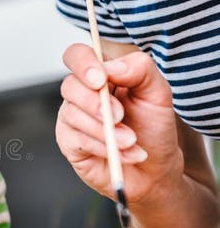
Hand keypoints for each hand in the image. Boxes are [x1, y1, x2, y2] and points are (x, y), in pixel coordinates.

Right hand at [56, 43, 180, 204]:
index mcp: (101, 74)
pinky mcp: (69, 143)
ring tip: (130, 141)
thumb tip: (110, 67)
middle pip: (69, 85)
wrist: (154, 171)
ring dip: (105, 130)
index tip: (101, 80)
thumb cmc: (154, 130)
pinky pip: (76, 139)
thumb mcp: (158, 94)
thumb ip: (140, 69)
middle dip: (96, 103)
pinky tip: (122, 153)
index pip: (77, 55)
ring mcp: (73, 118)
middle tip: (120, 117)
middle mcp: (82, 94)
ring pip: (72, 114)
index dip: (83, 63)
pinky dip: (102, 146)